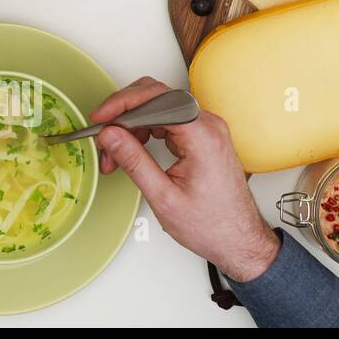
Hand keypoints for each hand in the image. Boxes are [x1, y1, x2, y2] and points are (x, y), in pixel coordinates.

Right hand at [92, 77, 280, 282]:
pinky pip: (166, 119)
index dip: (121, 105)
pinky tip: (132, 149)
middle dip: (123, 114)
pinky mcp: (201, 136)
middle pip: (155, 96)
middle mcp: (208, 126)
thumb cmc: (212, 225)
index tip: (100, 119)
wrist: (239, 241)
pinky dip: (144, 130)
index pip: (155, 99)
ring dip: (131, 125)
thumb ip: (134, 161)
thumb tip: (109, 134)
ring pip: (157, 107)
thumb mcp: (163, 196)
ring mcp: (206, 130)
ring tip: (115, 152)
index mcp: (202, 136)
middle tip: (103, 133)